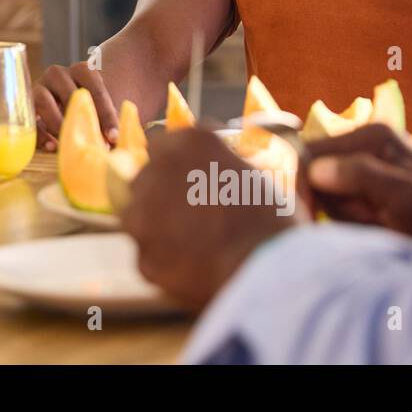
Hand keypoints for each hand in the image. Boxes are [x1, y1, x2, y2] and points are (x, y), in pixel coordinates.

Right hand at [33, 61, 118, 150]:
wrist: (62, 104)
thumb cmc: (89, 107)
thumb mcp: (100, 108)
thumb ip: (108, 120)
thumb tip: (113, 143)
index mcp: (82, 70)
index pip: (95, 89)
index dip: (106, 114)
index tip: (114, 137)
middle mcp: (58, 74)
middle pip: (69, 94)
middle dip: (82, 120)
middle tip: (93, 143)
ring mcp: (39, 87)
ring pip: (44, 102)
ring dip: (58, 124)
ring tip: (69, 143)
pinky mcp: (26, 105)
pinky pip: (29, 118)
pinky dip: (40, 134)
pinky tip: (52, 146)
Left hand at [122, 128, 306, 309]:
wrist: (267, 267)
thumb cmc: (274, 219)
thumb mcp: (254, 173)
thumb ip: (221, 164)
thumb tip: (218, 169)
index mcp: (188, 142)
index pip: (163, 145)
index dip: (175, 166)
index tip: (187, 181)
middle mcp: (156, 170)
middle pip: (145, 180)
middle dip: (161, 196)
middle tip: (191, 217)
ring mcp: (143, 215)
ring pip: (137, 218)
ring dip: (156, 228)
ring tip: (191, 245)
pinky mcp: (143, 256)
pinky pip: (149, 257)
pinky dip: (165, 264)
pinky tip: (193, 269)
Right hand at [304, 124, 411, 235]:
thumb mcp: (407, 196)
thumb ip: (363, 175)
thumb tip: (316, 170)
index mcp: (373, 135)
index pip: (312, 152)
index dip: (307, 183)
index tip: (316, 211)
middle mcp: (364, 148)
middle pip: (317, 177)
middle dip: (337, 204)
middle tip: (372, 218)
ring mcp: (364, 172)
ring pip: (326, 198)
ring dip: (348, 218)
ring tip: (381, 224)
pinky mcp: (365, 195)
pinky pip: (339, 211)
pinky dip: (353, 225)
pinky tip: (379, 228)